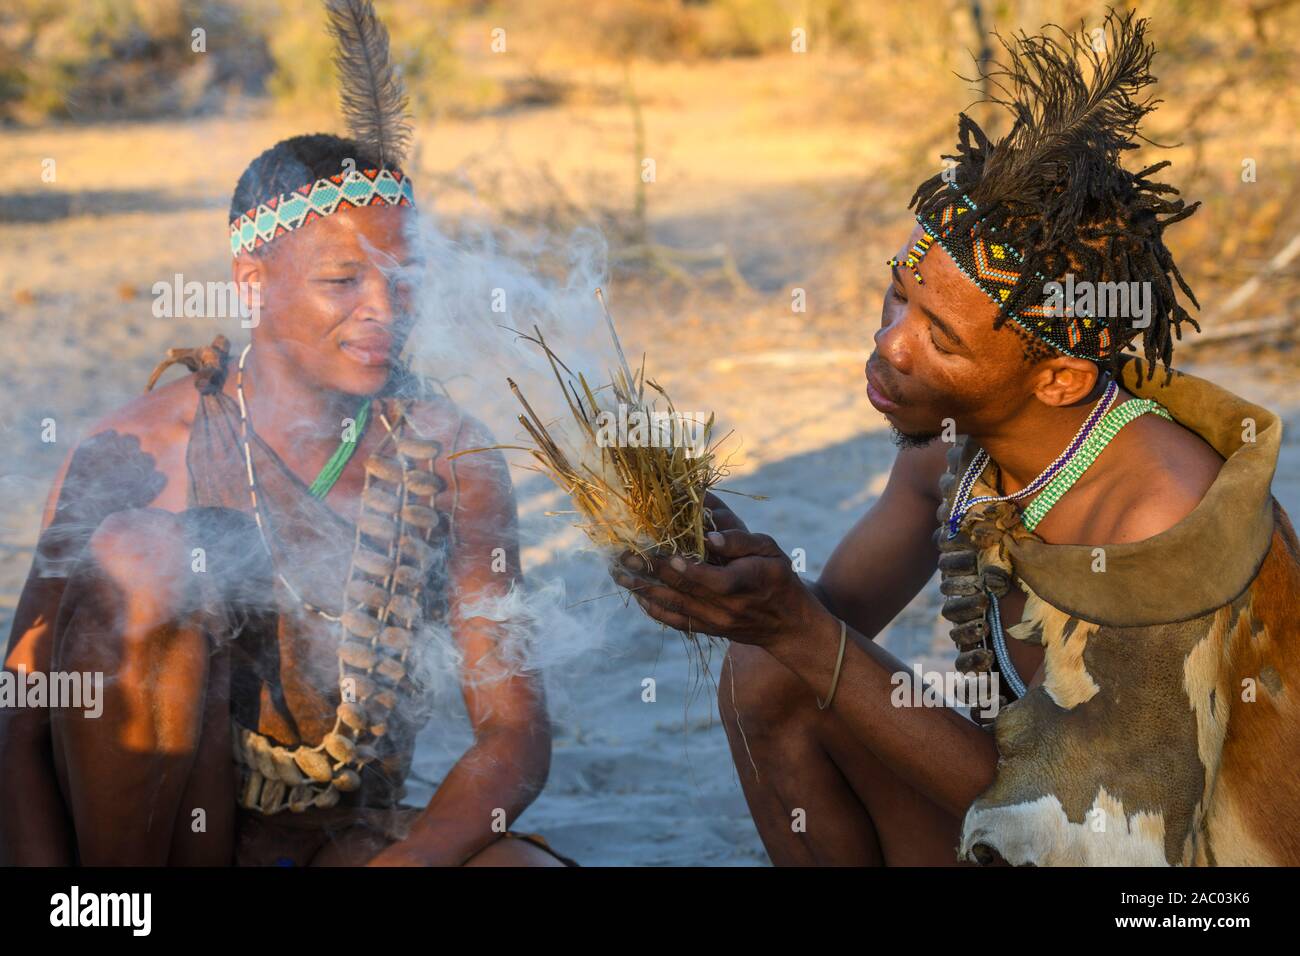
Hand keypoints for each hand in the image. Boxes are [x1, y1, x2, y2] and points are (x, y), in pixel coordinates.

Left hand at [609, 517, 824, 648]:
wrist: (787, 625)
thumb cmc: (779, 577)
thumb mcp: (771, 550)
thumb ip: (742, 541)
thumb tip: (711, 538)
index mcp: (743, 584)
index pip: (709, 579)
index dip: (683, 568)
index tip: (659, 553)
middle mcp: (725, 608)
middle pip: (682, 590)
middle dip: (650, 571)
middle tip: (623, 554)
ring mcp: (713, 622)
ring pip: (673, 606)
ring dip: (643, 589)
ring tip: (618, 573)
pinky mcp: (707, 629)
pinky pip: (675, 621)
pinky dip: (654, 609)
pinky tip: (636, 595)